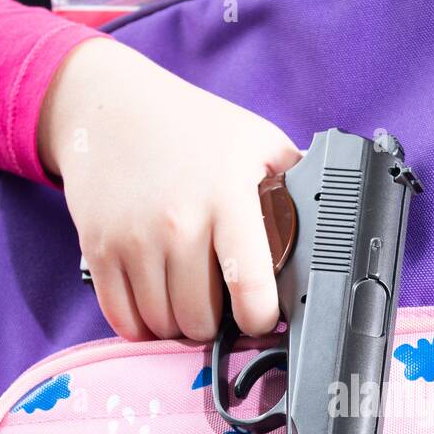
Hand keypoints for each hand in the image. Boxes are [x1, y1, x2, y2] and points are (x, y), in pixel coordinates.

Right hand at [39, 39, 300, 340]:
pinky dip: (141, 325)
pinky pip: (122, 319)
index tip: (260, 315)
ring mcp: (133, 239)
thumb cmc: (190, 126)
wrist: (105, 107)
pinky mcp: (98, 250)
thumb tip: (335, 213)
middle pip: (200, 320)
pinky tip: (156, 306)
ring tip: (189, 303)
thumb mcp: (255, 141)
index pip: (251, 288)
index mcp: (227, 198)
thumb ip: (294, 180)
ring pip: (162, 326)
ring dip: (179, 326)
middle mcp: (178, 224)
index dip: (260, 319)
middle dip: (216, 325)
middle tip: (220, 307)